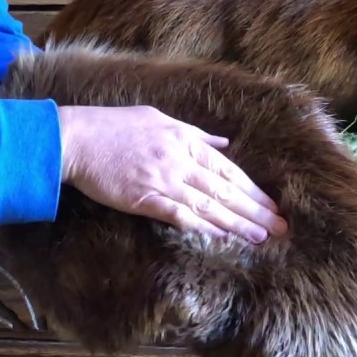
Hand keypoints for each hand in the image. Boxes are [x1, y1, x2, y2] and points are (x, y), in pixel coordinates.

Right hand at [57, 105, 286, 242]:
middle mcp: (179, 160)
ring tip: (261, 238)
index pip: (228, 170)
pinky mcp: (143, 198)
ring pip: (208, 205)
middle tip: (281, 228)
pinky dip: (203, 227)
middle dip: (255, 211)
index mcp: (184, 140)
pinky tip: (222, 237)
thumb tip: (222, 143)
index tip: (273, 205)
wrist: (76, 138)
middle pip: (225, 190)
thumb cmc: (113, 126)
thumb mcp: (158, 118)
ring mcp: (162, 180)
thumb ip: (193, 134)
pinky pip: (179, 216)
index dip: (253, 190)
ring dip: (237, 223)